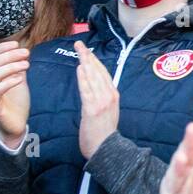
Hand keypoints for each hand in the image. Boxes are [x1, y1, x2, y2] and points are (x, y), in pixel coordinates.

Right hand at [0, 41, 29, 146]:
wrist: (16, 125)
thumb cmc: (16, 103)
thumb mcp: (18, 82)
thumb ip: (18, 68)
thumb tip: (23, 52)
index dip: (1, 48)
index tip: (17, 44)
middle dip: (10, 55)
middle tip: (26, 53)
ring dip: (11, 66)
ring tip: (27, 64)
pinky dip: (9, 82)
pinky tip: (21, 78)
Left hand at [75, 40, 119, 159]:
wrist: (106, 149)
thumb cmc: (103, 132)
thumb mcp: (107, 111)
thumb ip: (100, 97)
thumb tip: (91, 84)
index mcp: (113, 95)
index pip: (104, 73)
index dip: (95, 61)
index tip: (87, 51)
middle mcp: (110, 96)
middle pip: (98, 71)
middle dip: (89, 56)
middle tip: (80, 44)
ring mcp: (102, 102)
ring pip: (93, 77)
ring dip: (85, 62)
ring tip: (79, 51)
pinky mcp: (93, 109)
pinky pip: (87, 90)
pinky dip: (84, 79)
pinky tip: (80, 68)